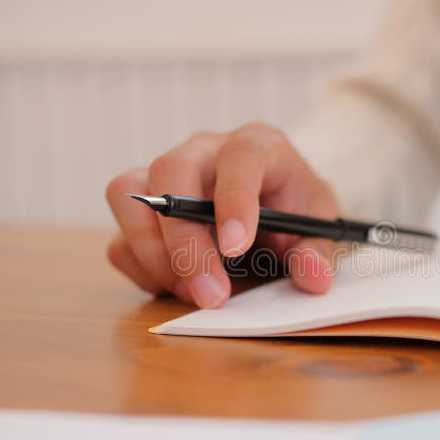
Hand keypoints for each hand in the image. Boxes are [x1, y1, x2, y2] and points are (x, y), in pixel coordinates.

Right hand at [105, 122, 338, 306]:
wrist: (274, 204)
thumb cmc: (295, 207)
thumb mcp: (319, 226)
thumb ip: (317, 251)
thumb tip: (313, 278)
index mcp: (257, 146)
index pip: (240, 155)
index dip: (234, 199)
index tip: (237, 247)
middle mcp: (205, 151)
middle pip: (170, 171)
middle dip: (184, 240)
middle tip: (210, 293)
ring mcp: (167, 177)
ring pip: (127, 195)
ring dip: (153, 253)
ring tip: (192, 292)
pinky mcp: (143, 211)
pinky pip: (120, 237)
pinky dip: (142, 269)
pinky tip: (177, 287)